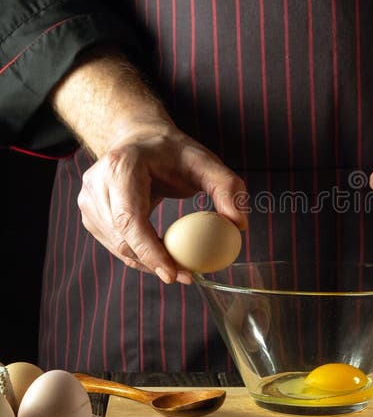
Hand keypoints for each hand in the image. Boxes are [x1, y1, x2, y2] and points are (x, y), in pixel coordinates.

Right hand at [77, 120, 247, 281]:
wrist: (140, 140)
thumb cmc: (174, 153)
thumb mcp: (207, 163)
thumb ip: (228, 189)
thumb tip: (239, 224)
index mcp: (122, 165)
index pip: (130, 217)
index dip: (149, 250)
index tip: (173, 274)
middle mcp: (97, 182)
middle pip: (123, 238)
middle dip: (154, 263)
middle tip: (188, 276)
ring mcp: (88, 199)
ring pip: (118, 247)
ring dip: (148, 262)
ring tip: (181, 266)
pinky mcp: (89, 213)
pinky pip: (115, 245)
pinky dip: (139, 255)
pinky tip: (163, 254)